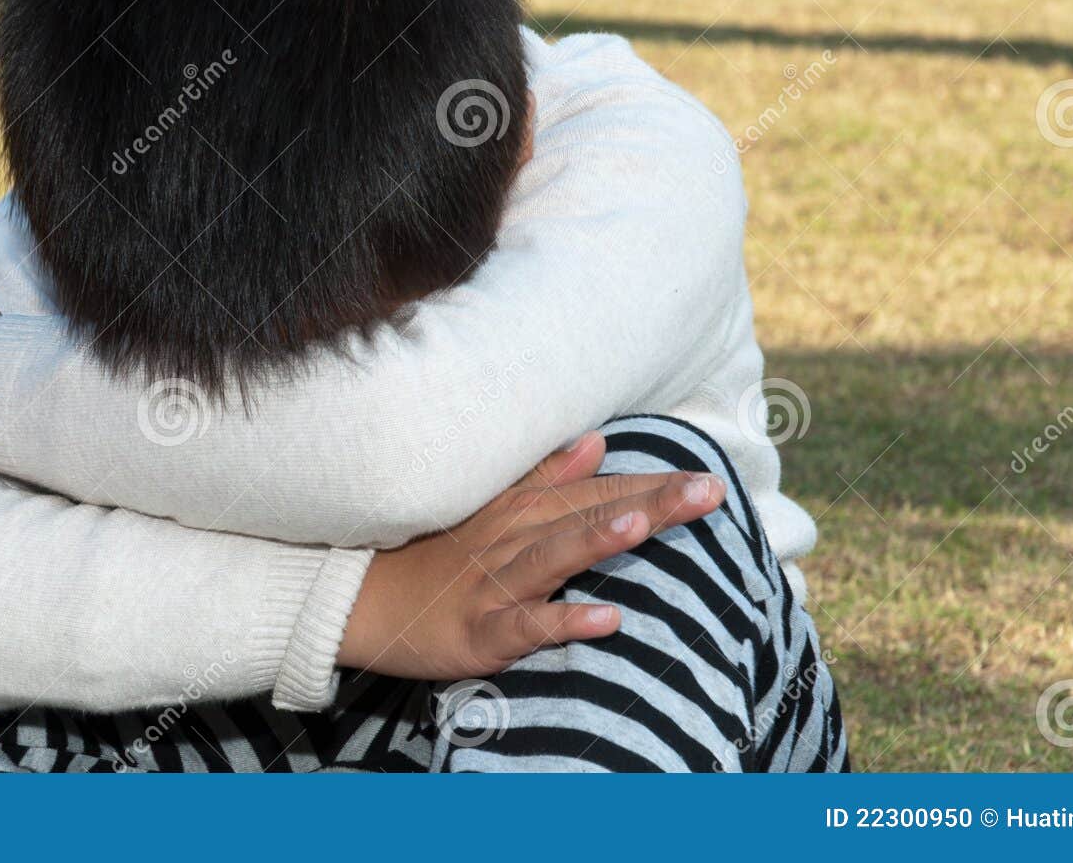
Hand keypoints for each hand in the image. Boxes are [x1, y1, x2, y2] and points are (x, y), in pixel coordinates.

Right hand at [335, 432, 724, 678]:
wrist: (364, 601)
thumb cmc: (438, 557)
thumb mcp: (491, 510)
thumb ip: (544, 477)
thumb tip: (596, 442)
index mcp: (521, 512)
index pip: (595, 493)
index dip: (650, 484)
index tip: (707, 478)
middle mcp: (512, 541)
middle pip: (586, 516)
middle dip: (648, 503)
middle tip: (707, 491)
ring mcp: (495, 585)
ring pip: (552, 557)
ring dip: (597, 539)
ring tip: (643, 523)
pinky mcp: (480, 631)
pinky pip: (525, 626)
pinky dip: (563, 621)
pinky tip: (605, 619)